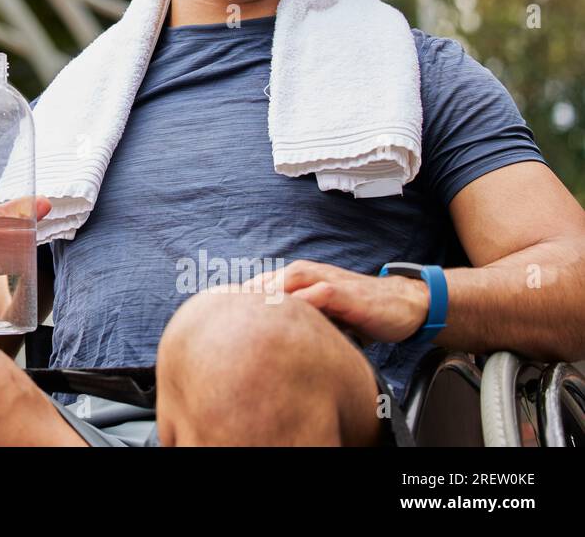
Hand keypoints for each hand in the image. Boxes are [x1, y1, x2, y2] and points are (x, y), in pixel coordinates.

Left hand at [236, 259, 431, 344]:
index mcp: (294, 279)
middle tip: (218, 320)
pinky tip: (284, 321)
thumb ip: (295, 319)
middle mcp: (303, 275)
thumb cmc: (358, 311)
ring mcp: (322, 280)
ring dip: (262, 299)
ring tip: (241, 317)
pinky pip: (314, 295)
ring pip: (283, 284)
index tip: (213, 317)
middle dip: (240, 301)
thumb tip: (264, 340)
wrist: (402, 304)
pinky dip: (298, 305)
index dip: (235, 302)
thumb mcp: (320, 314)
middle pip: (261, 284)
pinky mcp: (341, 292)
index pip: (256, 287)